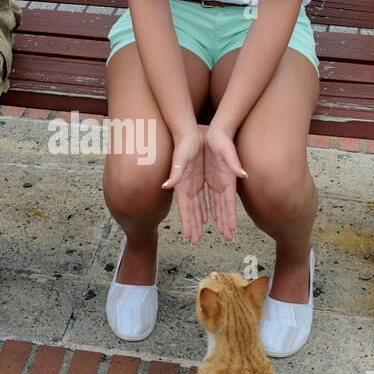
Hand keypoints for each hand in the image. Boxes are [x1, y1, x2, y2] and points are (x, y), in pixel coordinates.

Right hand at [162, 126, 206, 243]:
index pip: (186, 209)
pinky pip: (204, 198)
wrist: (190, 131)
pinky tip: (206, 217)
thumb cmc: (185, 143)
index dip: (188, 223)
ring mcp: (194, 184)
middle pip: (192, 211)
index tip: (189, 237)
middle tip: (195, 242)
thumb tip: (166, 186)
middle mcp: (188, 187)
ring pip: (198, 207)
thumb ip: (175, 172)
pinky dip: (205, 209)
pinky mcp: (200, 179)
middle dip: (193, 227)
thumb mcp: (181, 157)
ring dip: (199, 220)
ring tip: (200, 234)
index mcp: (184, 185)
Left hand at [204, 124, 246, 240]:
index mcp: (226, 180)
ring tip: (217, 233)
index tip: (231, 231)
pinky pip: (207, 197)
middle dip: (224, 223)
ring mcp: (215, 182)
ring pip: (214, 206)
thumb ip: (233, 163)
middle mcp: (221, 184)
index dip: (229, 217)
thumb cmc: (221, 139)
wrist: (214, 130)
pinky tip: (207, 218)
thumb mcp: (226, 150)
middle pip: (222, 208)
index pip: (228, 203)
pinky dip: (207, 209)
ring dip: (215, 219)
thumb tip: (243, 175)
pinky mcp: (208, 178)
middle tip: (227, 239)